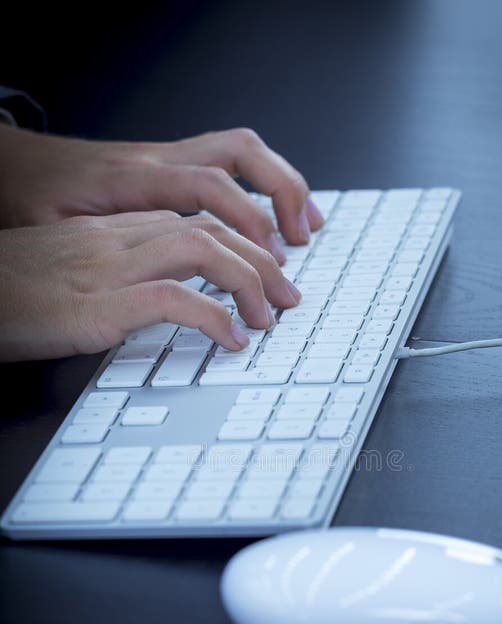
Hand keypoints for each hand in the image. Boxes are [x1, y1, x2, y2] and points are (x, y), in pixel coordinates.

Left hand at [0, 124, 323, 256]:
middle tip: (299, 244)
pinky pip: (228, 164)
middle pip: (238, 154)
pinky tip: (273, 217)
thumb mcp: (53, 232)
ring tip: (305, 229)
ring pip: (240, 150)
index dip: (248, 222)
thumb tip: (143, 287)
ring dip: (281, 186)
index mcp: (133, 178)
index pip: (208, 186)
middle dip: (281, 195)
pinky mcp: (168, 165)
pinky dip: (260, 187)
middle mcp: (157, 159)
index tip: (268, 263)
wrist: (15, 164)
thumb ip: (100, 252)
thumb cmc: (31, 199)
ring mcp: (166, 157)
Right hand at [0, 211, 302, 361]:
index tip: (270, 273)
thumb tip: (166, 293)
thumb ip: (118, 271)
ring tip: (269, 318)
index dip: (245, 243)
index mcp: (115, 229)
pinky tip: (231, 339)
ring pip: (202, 249)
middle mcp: (119, 239)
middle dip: (263, 260)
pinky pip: (172, 298)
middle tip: (288, 298)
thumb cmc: (9, 288)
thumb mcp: (72, 270)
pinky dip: (212, 317)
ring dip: (249, 281)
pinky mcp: (97, 304)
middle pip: (213, 227)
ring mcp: (109, 268)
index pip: (199, 220)